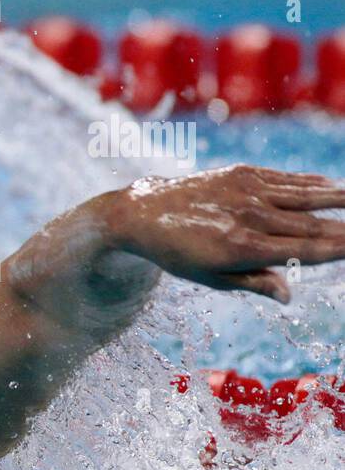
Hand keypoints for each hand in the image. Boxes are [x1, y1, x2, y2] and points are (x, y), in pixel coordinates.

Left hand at [108, 164, 344, 302]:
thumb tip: (289, 295)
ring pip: (304, 195)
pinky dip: (311, 182)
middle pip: (311, 223)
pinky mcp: (241, 173)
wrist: (144, 213)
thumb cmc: (179, 254)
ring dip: (338, 198)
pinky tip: (331, 184)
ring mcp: (246, 191)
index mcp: (243, 247)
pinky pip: (285, 179)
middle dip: (344, 227)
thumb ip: (253, 282)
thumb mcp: (210, 278)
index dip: (336, 249)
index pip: (303, 250)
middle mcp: (249, 216)